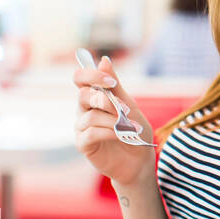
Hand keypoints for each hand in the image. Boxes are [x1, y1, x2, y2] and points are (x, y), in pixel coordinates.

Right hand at [72, 55, 154, 186]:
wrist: (139, 159)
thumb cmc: (134, 130)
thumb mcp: (128, 105)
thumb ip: (115, 86)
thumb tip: (104, 60)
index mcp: (93, 97)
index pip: (80, 78)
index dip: (92, 75)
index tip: (111, 81)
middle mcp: (83, 110)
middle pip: (82, 95)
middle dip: (106, 100)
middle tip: (124, 109)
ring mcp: (81, 128)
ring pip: (90, 116)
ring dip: (114, 120)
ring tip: (131, 127)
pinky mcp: (83, 144)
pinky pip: (91, 133)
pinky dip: (109, 132)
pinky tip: (122, 135)